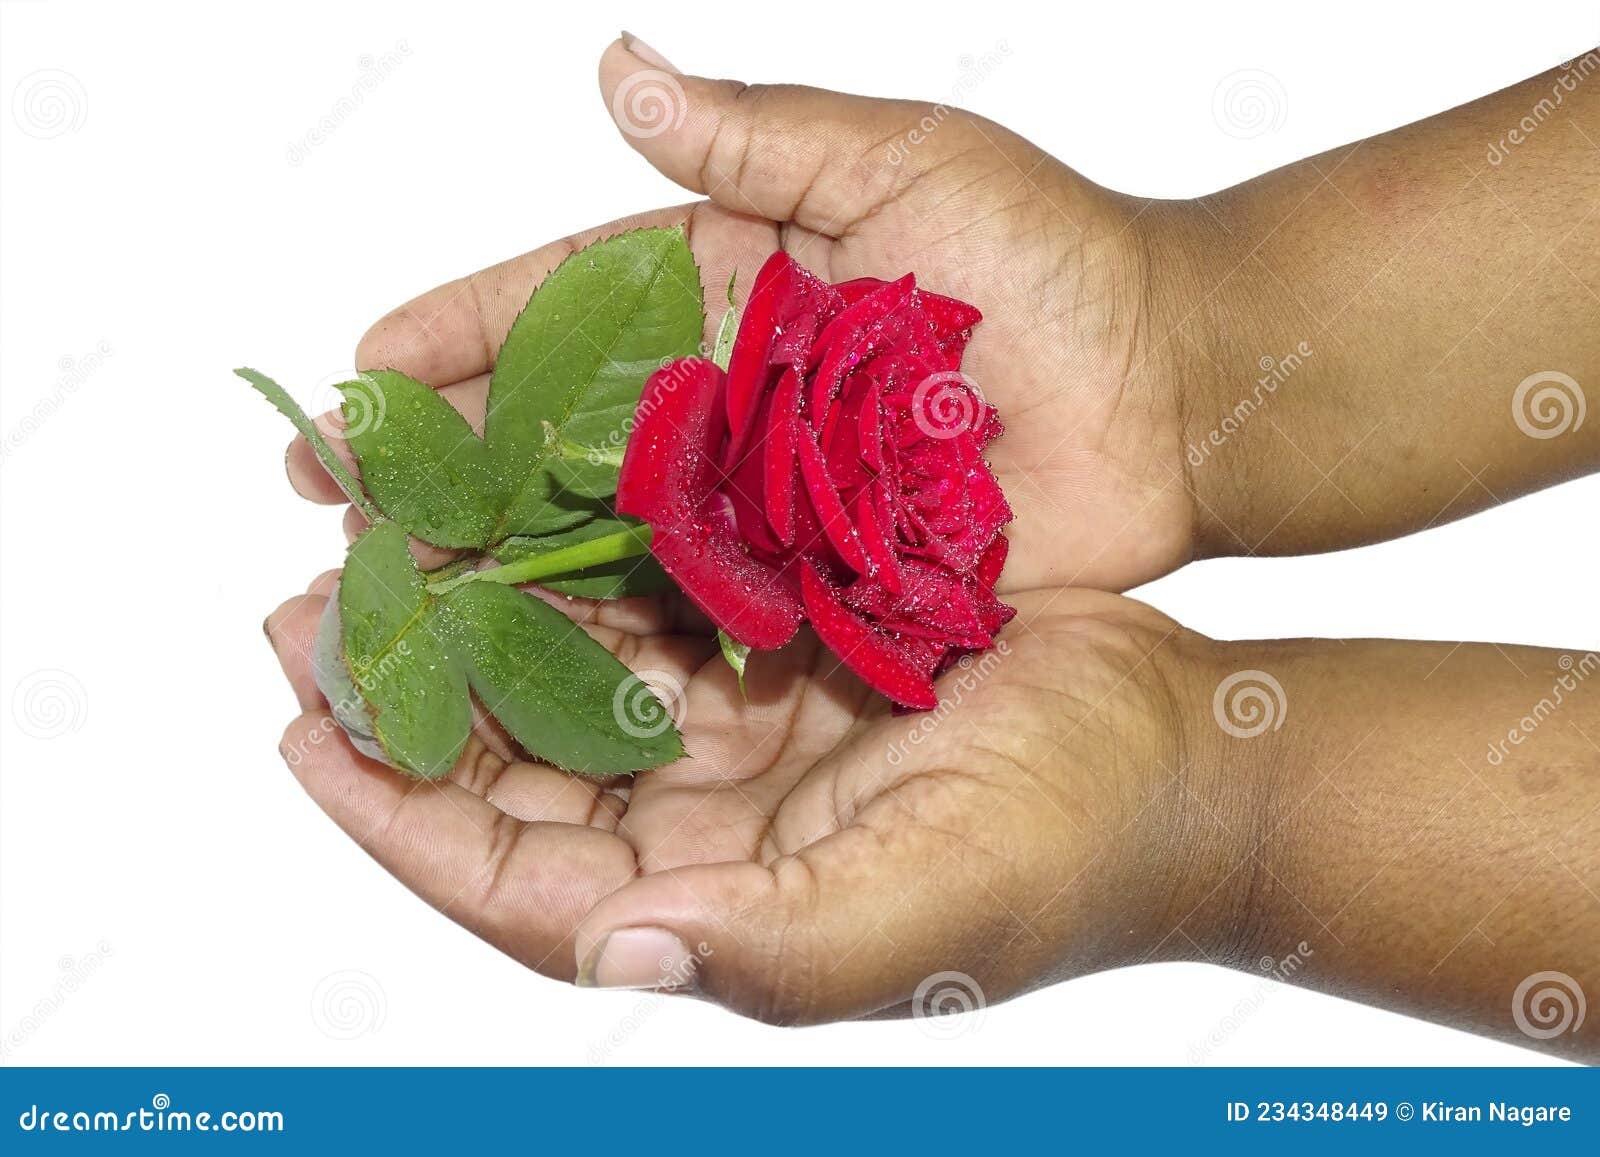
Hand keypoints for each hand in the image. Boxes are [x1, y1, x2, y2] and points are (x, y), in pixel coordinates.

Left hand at [266, 579, 1232, 1020]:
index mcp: (719, 905)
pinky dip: (584, 569)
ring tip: (393, 544)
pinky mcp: (788, 659)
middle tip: (318, 611)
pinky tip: (530, 509)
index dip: (404, 820)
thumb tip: (614, 944)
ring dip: (484, 621)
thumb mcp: (927, 908)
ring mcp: (744, 742)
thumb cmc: (1073, 842)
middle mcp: (708, 832)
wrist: (1185, 749)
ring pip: (571, 682)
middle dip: (414, 703)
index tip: (310, 739)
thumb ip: (774, 939)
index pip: (519, 880)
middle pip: (518, 775)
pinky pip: (653, 612)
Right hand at [286, 35, 1198, 591]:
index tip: (362, 360)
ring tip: (393, 583)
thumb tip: (614, 66)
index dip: (460, 332)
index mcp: (733, 286)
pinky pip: (692, 605)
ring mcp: (763, 496)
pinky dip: (609, 627)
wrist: (1174, 392)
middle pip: (555, 429)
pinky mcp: (812, 578)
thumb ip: (757, 139)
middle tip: (332, 494)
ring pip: (602, 527)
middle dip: (444, 458)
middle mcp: (729, 395)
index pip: (564, 303)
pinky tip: (523, 651)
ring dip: (497, 555)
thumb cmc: (1055, 263)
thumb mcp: (903, 166)